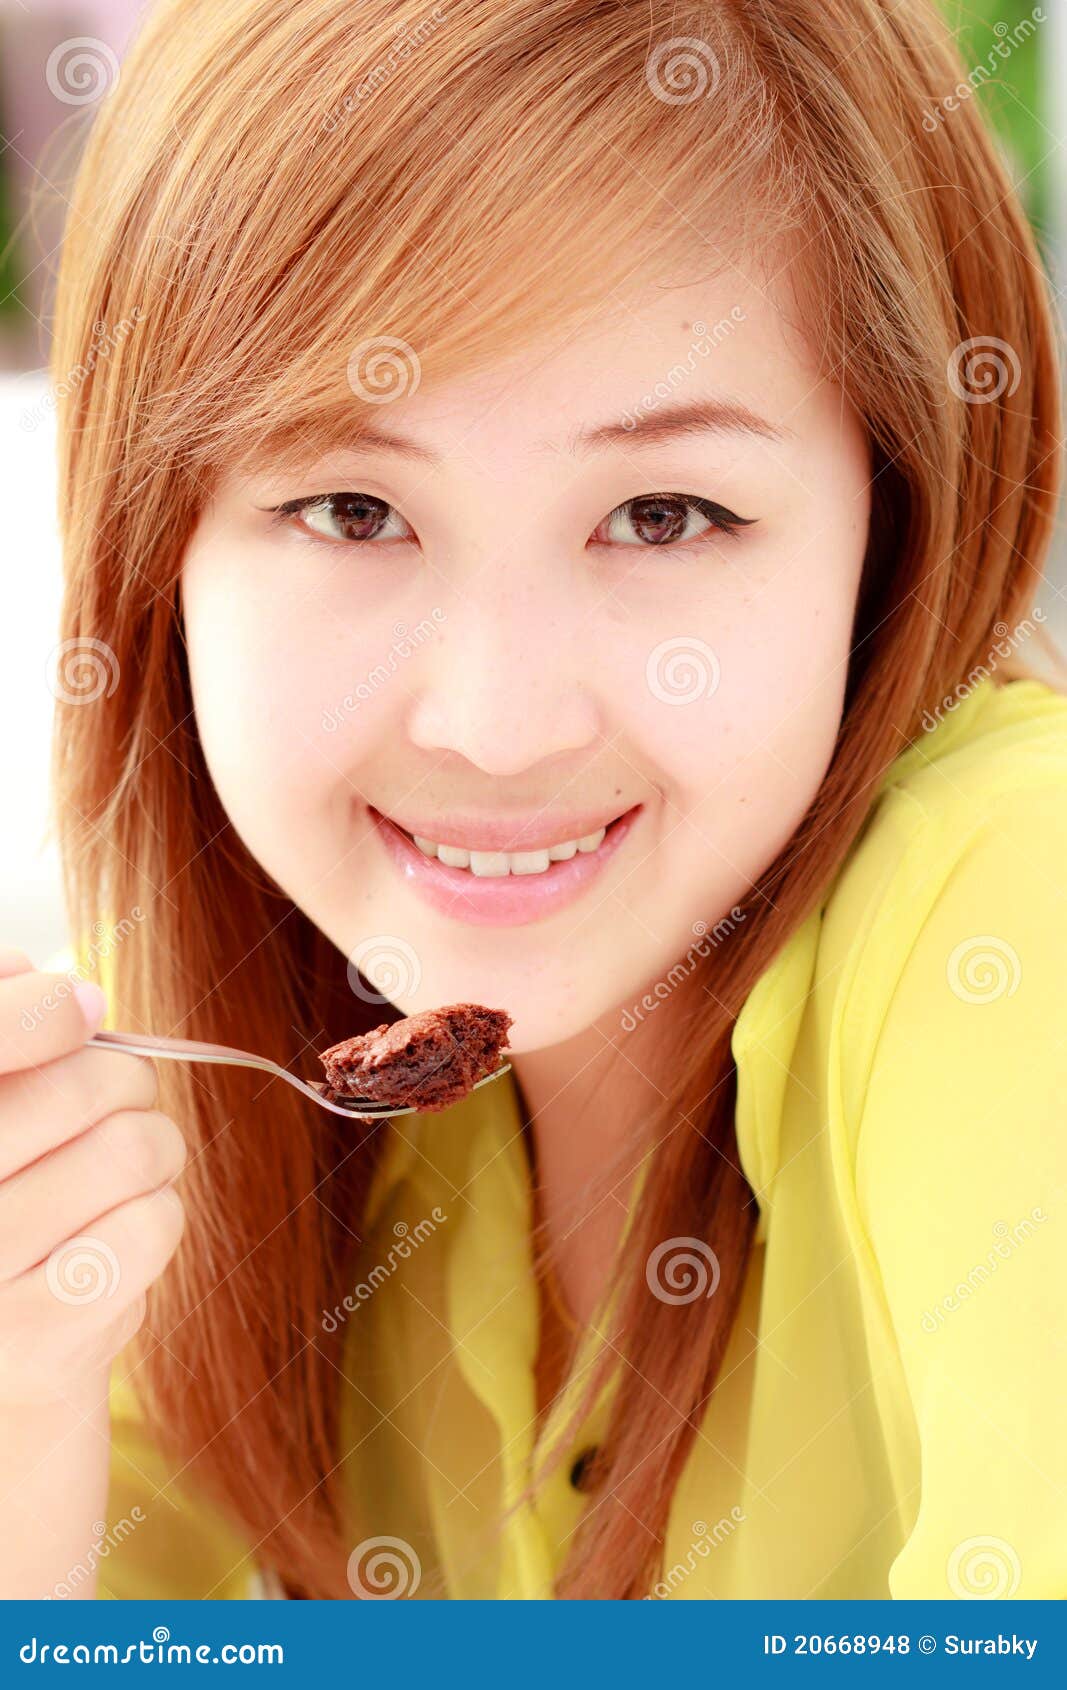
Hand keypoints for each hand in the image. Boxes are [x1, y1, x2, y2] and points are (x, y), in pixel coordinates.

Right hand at [0, 949, 185, 1403]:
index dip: (45, 1010)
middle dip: (127, 1082)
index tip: (83, 1009)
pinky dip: (158, 1216)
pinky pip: (155, 1223)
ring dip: (154, 1150)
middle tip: (122, 1101)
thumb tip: (26, 966)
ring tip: (128, 1171)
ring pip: (135, 1148)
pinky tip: (120, 1236)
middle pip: (87, 1084)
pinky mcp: (35, 1341)